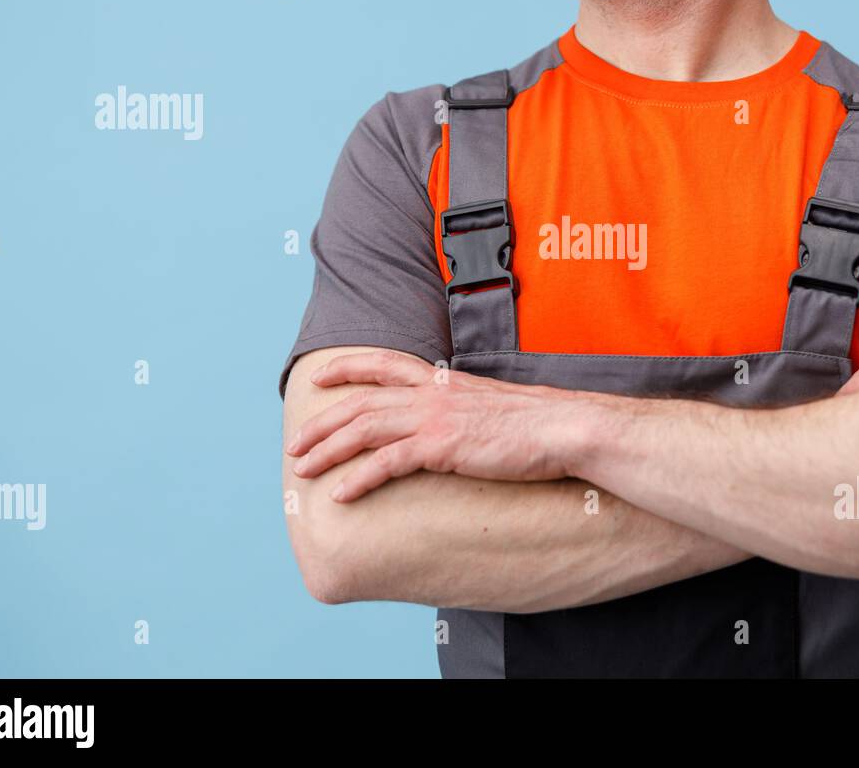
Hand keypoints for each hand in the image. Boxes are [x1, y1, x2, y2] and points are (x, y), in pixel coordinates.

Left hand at [285, 350, 579, 500]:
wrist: (563, 429)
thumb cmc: (537, 425)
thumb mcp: (492, 406)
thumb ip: (465, 410)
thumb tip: (458, 425)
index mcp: (444, 381)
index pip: (385, 363)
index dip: (348, 368)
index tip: (320, 378)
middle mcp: (433, 394)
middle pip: (361, 401)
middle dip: (322, 423)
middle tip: (295, 445)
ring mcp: (435, 418)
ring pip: (364, 429)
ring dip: (327, 450)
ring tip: (302, 471)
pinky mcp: (442, 447)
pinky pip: (387, 463)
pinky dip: (358, 478)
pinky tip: (340, 495)